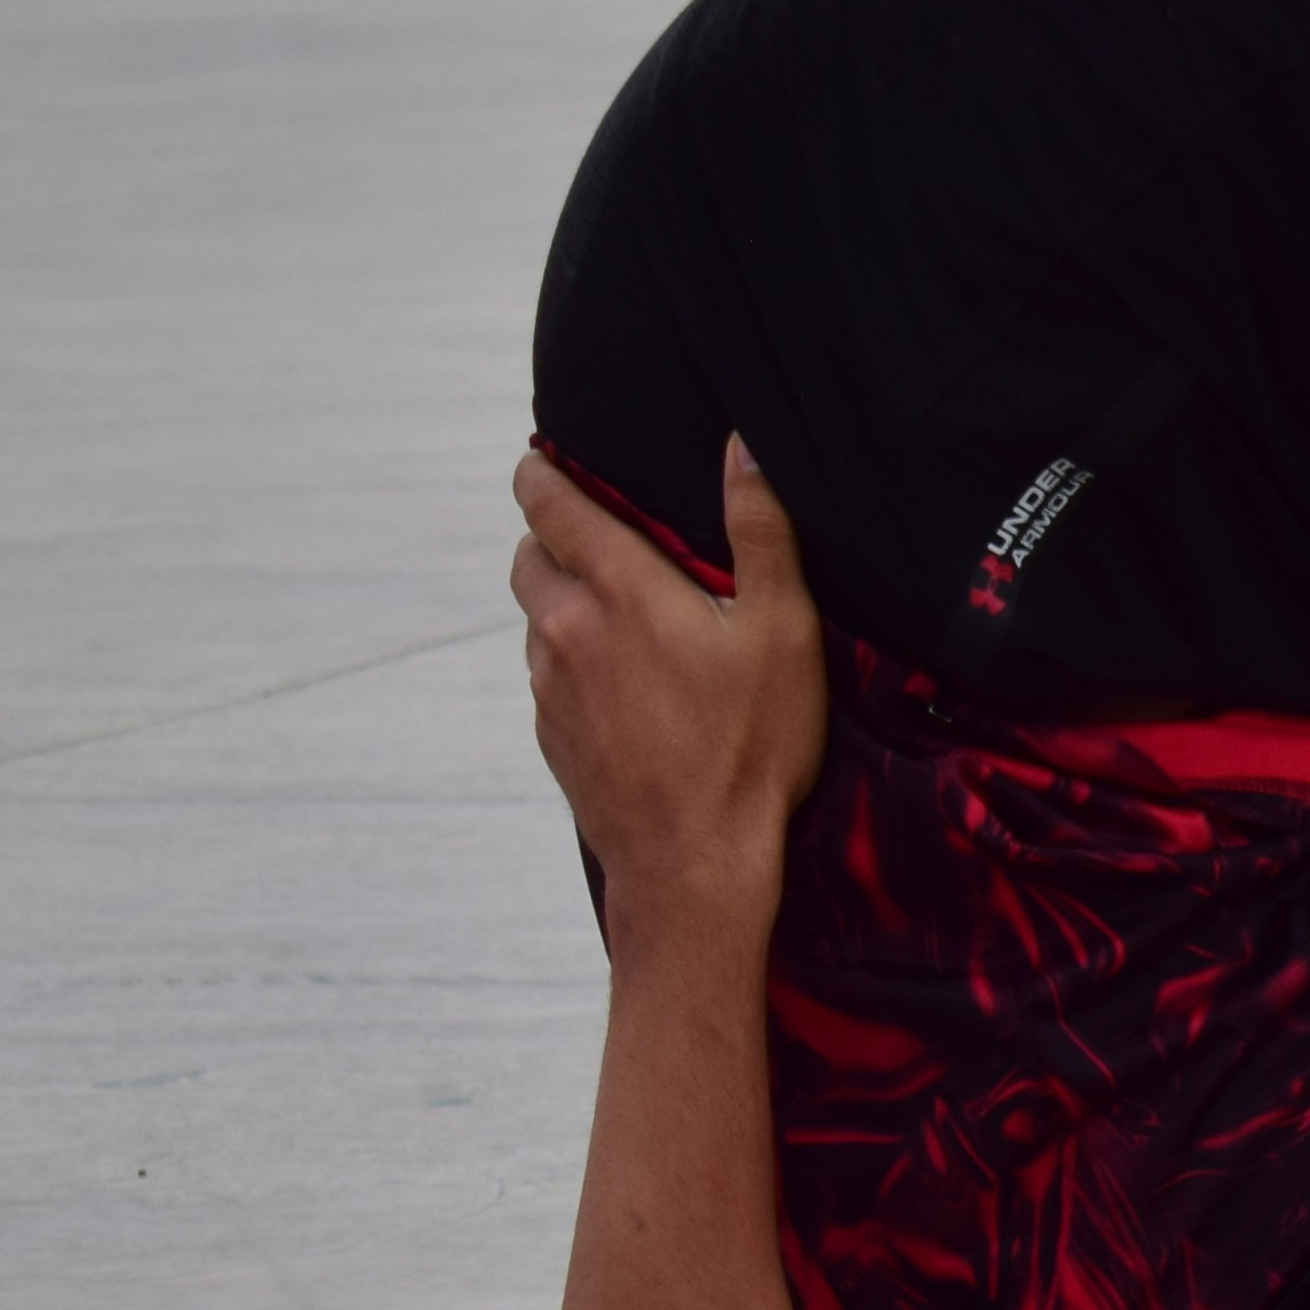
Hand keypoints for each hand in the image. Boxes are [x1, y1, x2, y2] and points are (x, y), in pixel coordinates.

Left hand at [512, 438, 827, 962]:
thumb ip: (761, 531)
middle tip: (583, 529)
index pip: (552, 509)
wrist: (694, 863)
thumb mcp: (781, 629)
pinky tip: (620, 680)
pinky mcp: (552, 736)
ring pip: (535, 619)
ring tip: (613, 609)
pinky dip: (569, 659)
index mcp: (620, 591)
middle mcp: (567, 631)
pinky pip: (547, 676)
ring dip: (559, 601)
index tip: (538, 460)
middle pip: (527, 559)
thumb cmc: (751, 745)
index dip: (540, 476)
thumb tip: (741, 446)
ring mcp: (551, 689)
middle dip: (547, 534)